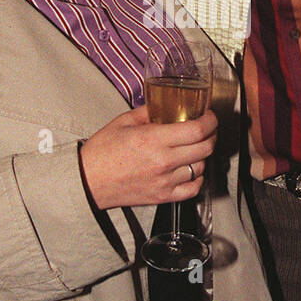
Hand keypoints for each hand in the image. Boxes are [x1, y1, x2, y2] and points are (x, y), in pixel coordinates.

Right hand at [79, 105, 217, 211]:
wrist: (88, 181)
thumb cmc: (102, 152)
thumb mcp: (123, 122)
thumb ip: (148, 111)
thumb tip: (165, 103)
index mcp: (152, 139)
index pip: (197, 129)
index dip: (210, 120)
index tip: (210, 116)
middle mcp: (163, 161)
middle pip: (205, 147)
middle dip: (212, 134)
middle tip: (208, 129)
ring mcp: (165, 181)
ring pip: (201, 167)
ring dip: (203, 155)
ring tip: (195, 148)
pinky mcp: (163, 196)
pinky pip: (193, 188)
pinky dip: (197, 178)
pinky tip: (191, 169)